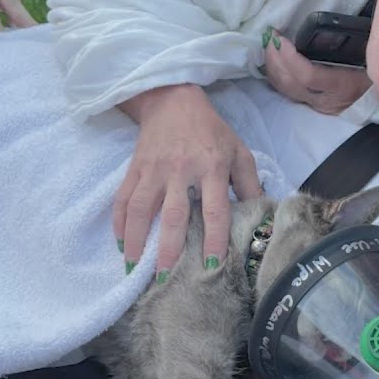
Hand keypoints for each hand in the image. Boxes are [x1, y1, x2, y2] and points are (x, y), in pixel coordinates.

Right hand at [115, 85, 262, 275]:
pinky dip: (118, 220)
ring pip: (140, 208)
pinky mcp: (135, 167)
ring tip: (133, 267)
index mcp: (212, 168)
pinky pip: (123, 197)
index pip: (215, 210)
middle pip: (173, 215)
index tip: (211, 266)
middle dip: (168, 249)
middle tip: (164, 278)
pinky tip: (119, 242)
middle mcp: (181, 171)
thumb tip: (260, 215)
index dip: (214, 239)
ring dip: (135, 239)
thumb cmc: (211, 131)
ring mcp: (154, 169)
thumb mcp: (239, 152)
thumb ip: (250, 184)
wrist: (173, 100)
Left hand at [262, 28, 372, 114]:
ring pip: (286, 90)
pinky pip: (289, 92)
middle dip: (275, 59)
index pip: (309, 76)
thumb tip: (357, 5)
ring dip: (272, 67)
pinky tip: (272, 62)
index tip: (281, 37)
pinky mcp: (315, 106)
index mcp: (345, 86)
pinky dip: (277, 76)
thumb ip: (361, 36)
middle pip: (291, 83)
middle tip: (269, 36)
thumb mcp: (376, 53)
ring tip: (268, 45)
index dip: (290, 58)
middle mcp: (329, 101)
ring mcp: (320, 106)